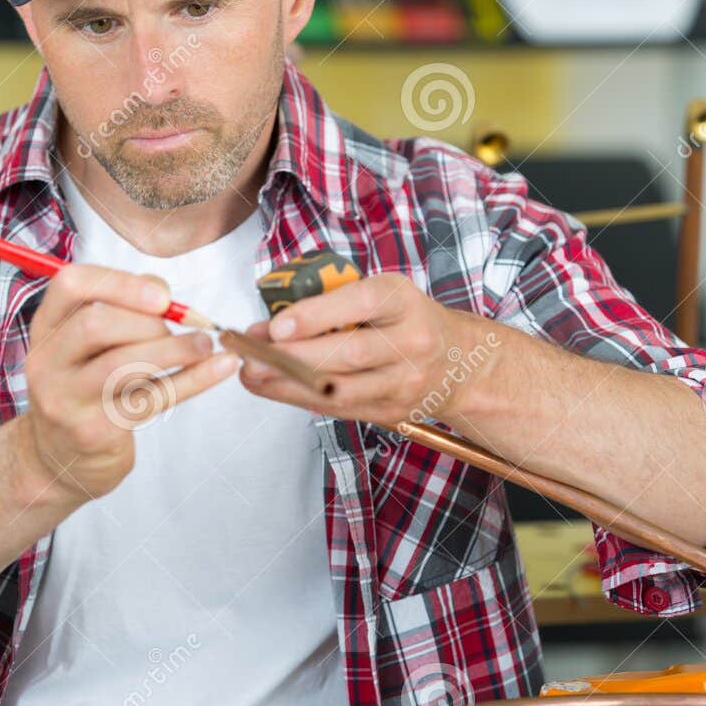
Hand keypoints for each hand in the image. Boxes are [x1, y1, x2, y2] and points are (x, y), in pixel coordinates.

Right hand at [16, 264, 239, 505]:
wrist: (62, 458)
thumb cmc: (88, 388)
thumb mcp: (93, 346)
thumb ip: (124, 311)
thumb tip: (165, 296)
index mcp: (46, 328)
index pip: (71, 286)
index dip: (120, 282)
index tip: (162, 297)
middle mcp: (46, 361)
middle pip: (95, 324)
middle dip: (149, 322)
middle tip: (180, 331)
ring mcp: (65, 400)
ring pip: (121, 364)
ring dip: (174, 349)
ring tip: (205, 345)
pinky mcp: (93, 431)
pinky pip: (151, 399)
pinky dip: (194, 379)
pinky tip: (220, 366)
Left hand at [237, 273, 497, 425]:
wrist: (457, 363)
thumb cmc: (403, 319)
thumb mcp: (378, 294)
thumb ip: (328, 303)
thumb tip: (265, 326)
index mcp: (403, 301)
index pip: (361, 304)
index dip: (317, 315)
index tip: (276, 325)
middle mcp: (411, 342)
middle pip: (348, 354)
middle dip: (291, 356)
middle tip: (248, 354)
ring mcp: (404, 382)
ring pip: (341, 389)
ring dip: (288, 384)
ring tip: (251, 375)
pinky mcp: (392, 411)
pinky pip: (340, 409)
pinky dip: (301, 399)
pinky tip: (273, 389)